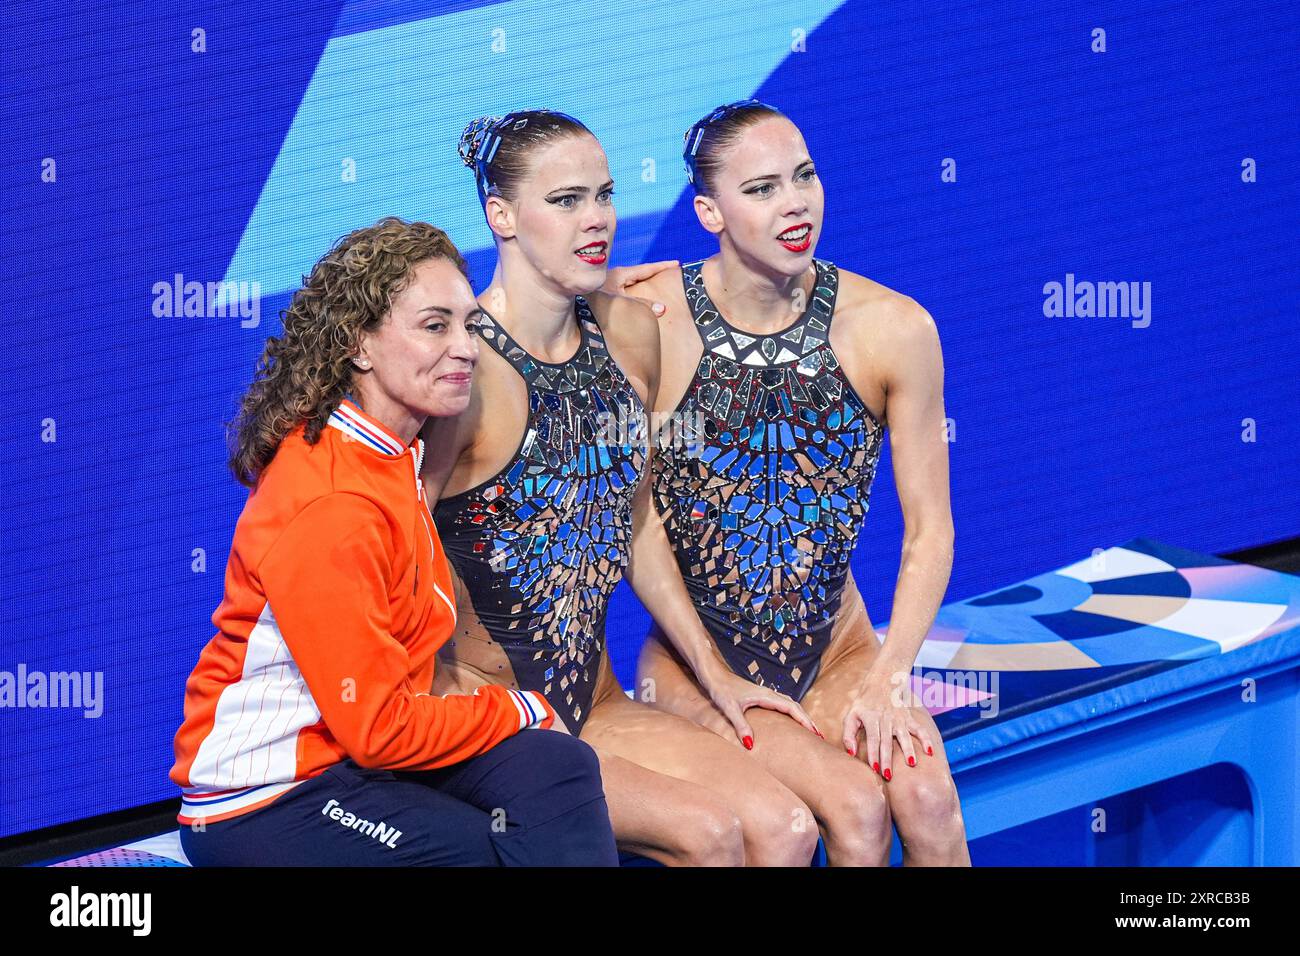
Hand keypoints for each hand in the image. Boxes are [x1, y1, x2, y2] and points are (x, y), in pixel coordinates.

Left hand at [599, 260, 678, 315]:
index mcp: (620, 274)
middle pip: (640, 272)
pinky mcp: (605, 291)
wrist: (572, 302)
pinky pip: (625, 287)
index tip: (676, 264)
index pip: (646, 268)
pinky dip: (635, 288)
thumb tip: (662, 308)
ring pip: (632, 280)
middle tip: (669, 270)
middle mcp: (616, 276)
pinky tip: (637, 294)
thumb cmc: (595, 302)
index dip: (662, 267)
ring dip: (644, 280)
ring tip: (656, 281)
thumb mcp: (621, 302)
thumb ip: (642, 305)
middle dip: (654, 272)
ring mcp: (610, 283)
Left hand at [698, 662, 820, 749]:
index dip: (804, 720)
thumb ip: (740, 726)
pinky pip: (781, 705)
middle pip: (794, 706)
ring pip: (789, 704)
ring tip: (809, 729)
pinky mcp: (759, 696)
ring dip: (800, 716)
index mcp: (766, 696)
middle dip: (807, 720)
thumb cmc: (720, 689)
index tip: (815, 733)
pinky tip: (789, 720)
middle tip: (819, 735)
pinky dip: (790, 713)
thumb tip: (750, 745)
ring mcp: (764, 694)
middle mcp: (768, 693)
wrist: (713, 675)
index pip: (791, 708)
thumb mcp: (730, 709)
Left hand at [841, 670, 934, 780]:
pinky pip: (919, 729)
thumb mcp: (851, 716)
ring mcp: (899, 718)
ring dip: (908, 750)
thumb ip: (848, 735)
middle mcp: (885, 719)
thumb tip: (851, 753)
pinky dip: (926, 739)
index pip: (872, 738)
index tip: (874, 769)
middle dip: (887, 758)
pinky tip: (930, 752)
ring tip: (911, 764)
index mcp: (871, 718)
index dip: (873, 753)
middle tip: (888, 774)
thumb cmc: (863, 705)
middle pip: (887, 741)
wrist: (881, 683)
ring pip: (904, 736)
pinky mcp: (909, 718)